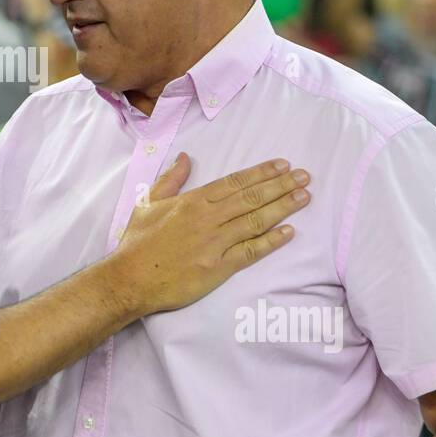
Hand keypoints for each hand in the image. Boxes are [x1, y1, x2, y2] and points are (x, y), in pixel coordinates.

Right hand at [111, 155, 310, 315]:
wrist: (129, 279)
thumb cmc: (137, 242)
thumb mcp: (148, 203)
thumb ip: (170, 179)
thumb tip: (185, 157)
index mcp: (192, 201)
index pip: (235, 182)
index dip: (261, 173)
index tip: (282, 165)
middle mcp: (207, 218)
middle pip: (251, 197)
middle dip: (281, 185)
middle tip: (305, 177)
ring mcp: (215, 243)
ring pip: (255, 220)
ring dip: (283, 208)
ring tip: (304, 197)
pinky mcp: (218, 268)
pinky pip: (251, 251)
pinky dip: (271, 241)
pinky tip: (289, 232)